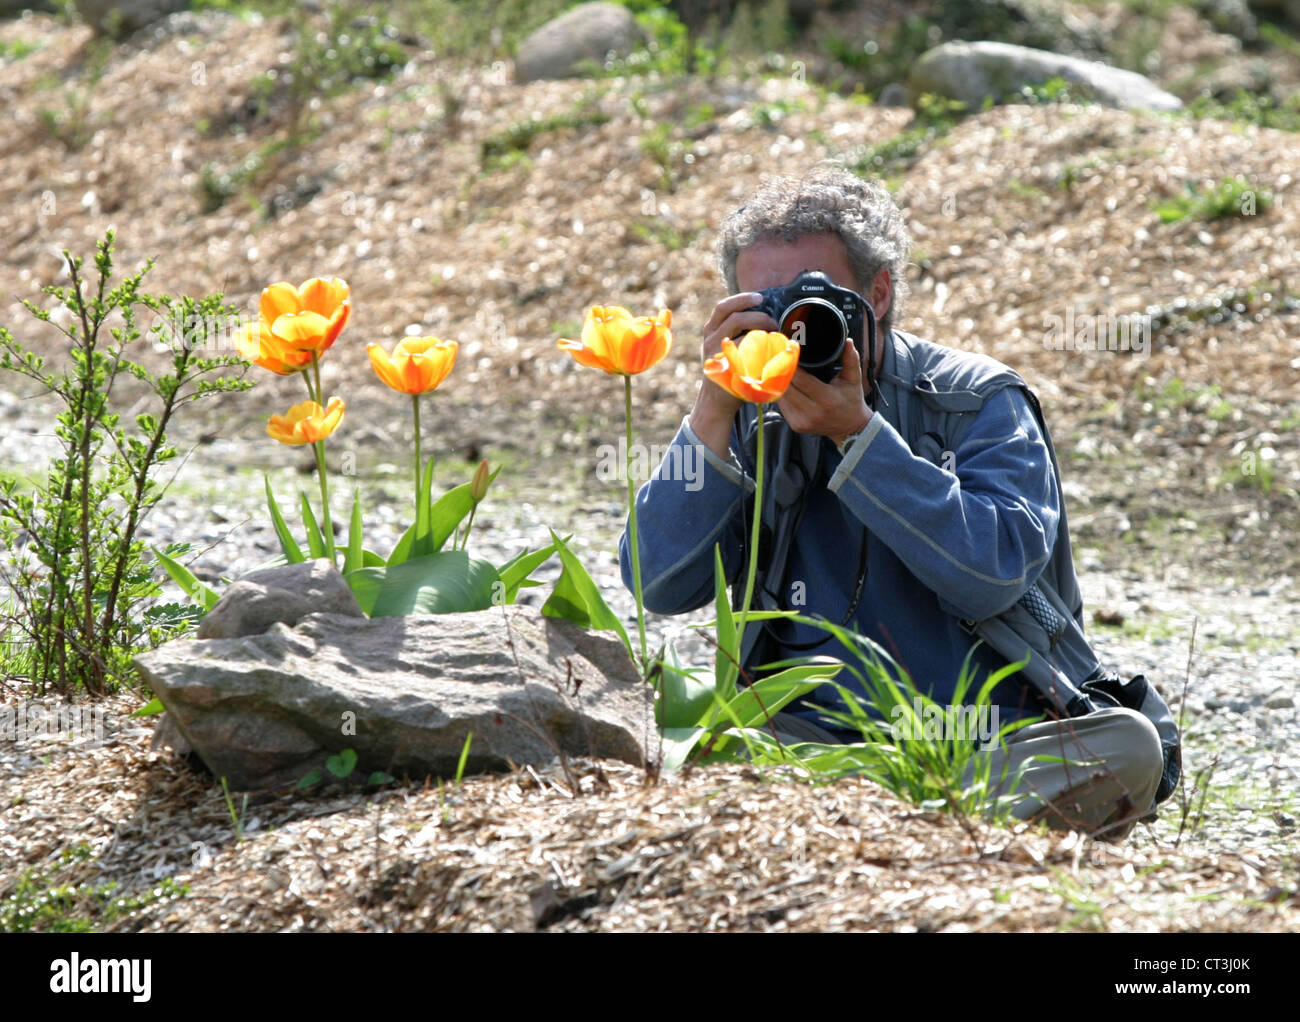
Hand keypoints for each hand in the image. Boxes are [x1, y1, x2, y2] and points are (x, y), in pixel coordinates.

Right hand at [696, 291, 777, 419]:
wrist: (716, 400)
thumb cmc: (729, 371)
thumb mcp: (726, 348)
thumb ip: (738, 333)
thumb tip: (763, 318)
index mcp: (711, 330)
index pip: (724, 307)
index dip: (742, 299)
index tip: (760, 297)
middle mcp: (709, 338)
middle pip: (730, 313)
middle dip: (755, 312)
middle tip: (772, 321)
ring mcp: (713, 351)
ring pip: (736, 328)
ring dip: (758, 326)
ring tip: (773, 334)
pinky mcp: (721, 364)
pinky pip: (741, 349)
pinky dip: (757, 345)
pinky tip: (768, 349)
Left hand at [777, 337, 872, 445]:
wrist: (850, 428)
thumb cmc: (851, 401)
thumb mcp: (854, 380)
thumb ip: (851, 360)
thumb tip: (848, 342)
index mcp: (827, 400)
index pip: (802, 380)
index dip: (792, 364)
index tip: (789, 350)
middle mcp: (813, 413)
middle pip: (788, 387)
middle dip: (782, 370)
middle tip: (781, 356)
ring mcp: (802, 421)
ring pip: (781, 396)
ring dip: (778, 381)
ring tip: (779, 367)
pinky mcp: (795, 425)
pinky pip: (782, 405)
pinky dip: (781, 393)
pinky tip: (783, 383)